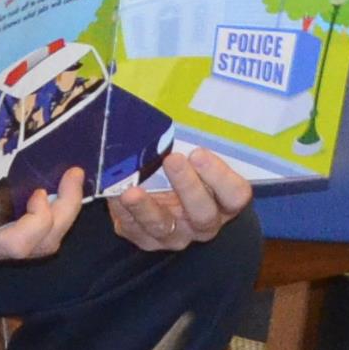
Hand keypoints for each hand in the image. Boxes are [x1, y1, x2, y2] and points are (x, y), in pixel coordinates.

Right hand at [0, 167, 87, 265]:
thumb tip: (5, 130)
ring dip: (60, 217)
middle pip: (40, 246)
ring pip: (39, 247)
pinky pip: (30, 239)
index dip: (40, 219)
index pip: (20, 243)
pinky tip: (46, 191)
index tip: (41, 189)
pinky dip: (46, 218)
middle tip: (73, 176)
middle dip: (66, 212)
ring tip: (65, 185)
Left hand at [107, 140, 252, 252]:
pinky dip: (123, 212)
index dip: (220, 177)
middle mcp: (203, 224)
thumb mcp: (195, 158)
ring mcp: (175, 235)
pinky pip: (134, 230)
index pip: (234, 195)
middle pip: (203, 214)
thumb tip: (172, 110)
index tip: (198, 152)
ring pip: (165, 227)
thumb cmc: (186, 169)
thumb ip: (191, 144)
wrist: (165, 199)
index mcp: (224, 202)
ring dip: (147, 207)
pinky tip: (114, 194)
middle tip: (172, 159)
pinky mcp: (146, 239)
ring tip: (132, 191)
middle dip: (187, 186)